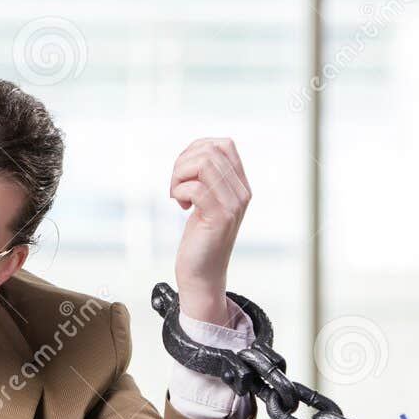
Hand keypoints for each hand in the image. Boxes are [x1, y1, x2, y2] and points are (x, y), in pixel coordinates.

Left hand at [169, 138, 251, 326]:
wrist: (202, 273)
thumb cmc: (200, 236)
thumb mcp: (207, 200)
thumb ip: (208, 176)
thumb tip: (196, 150)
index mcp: (240, 184)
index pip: (224, 144)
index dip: (195, 149)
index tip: (184, 173)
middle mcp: (242, 192)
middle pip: (210, 150)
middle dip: (182, 163)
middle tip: (176, 186)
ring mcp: (233, 204)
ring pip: (203, 164)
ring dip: (179, 175)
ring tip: (177, 194)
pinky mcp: (219, 218)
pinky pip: (195, 188)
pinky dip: (179, 192)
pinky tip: (181, 206)